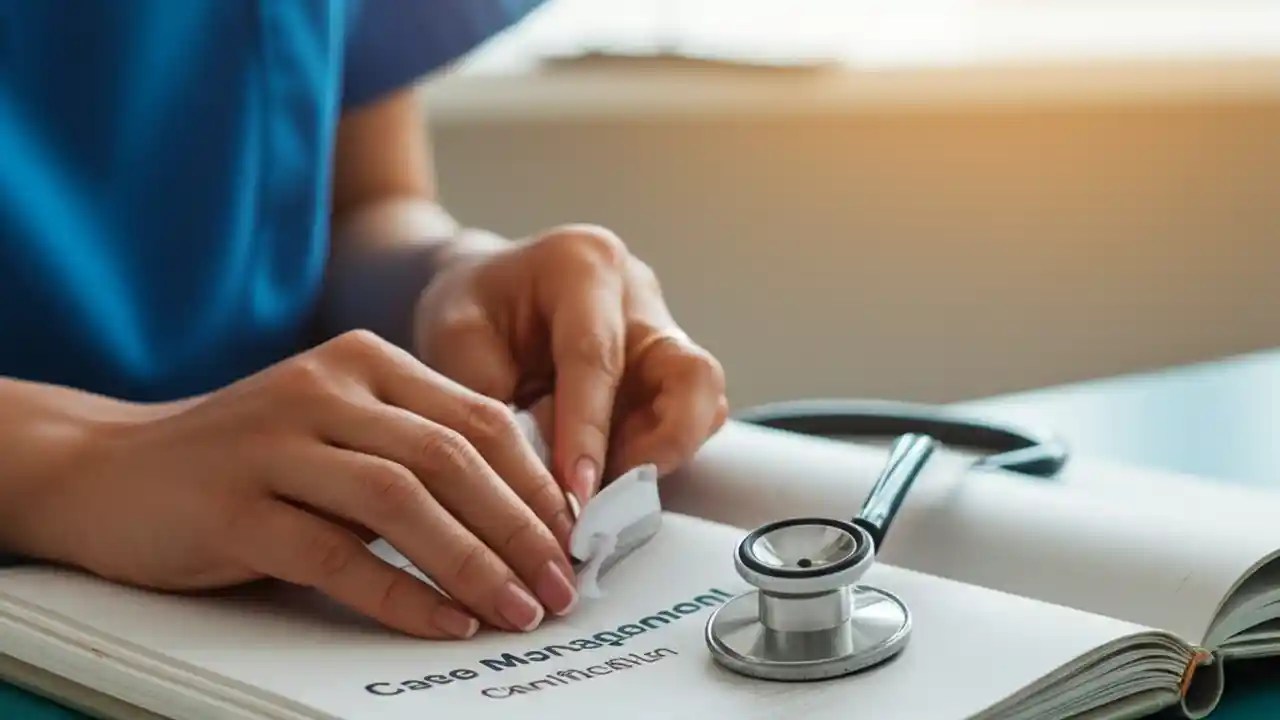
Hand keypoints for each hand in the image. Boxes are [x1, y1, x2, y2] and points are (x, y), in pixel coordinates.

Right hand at [19, 331, 577, 638]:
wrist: (111, 468)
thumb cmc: (248, 458)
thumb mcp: (338, 428)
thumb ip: (414, 448)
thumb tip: (523, 511)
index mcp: (364, 363)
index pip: (480, 419)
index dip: (537, 483)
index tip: (575, 539)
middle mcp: (325, 390)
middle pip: (453, 458)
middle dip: (521, 529)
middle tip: (561, 585)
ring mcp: (276, 444)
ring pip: (402, 501)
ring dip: (474, 563)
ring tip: (518, 609)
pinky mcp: (235, 507)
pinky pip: (336, 555)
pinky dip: (400, 593)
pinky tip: (445, 622)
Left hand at [414, 225, 728, 505]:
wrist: (486, 297)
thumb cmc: (471, 311)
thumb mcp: (453, 342)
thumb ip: (494, 402)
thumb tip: (538, 477)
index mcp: (582, 265)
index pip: (596, 356)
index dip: (589, 430)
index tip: (577, 491)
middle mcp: (638, 294)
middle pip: (689, 375)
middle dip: (660, 445)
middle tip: (613, 496)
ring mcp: (662, 333)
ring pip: (703, 403)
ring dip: (660, 457)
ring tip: (605, 492)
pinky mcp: (668, 373)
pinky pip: (687, 422)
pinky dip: (653, 458)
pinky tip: (609, 477)